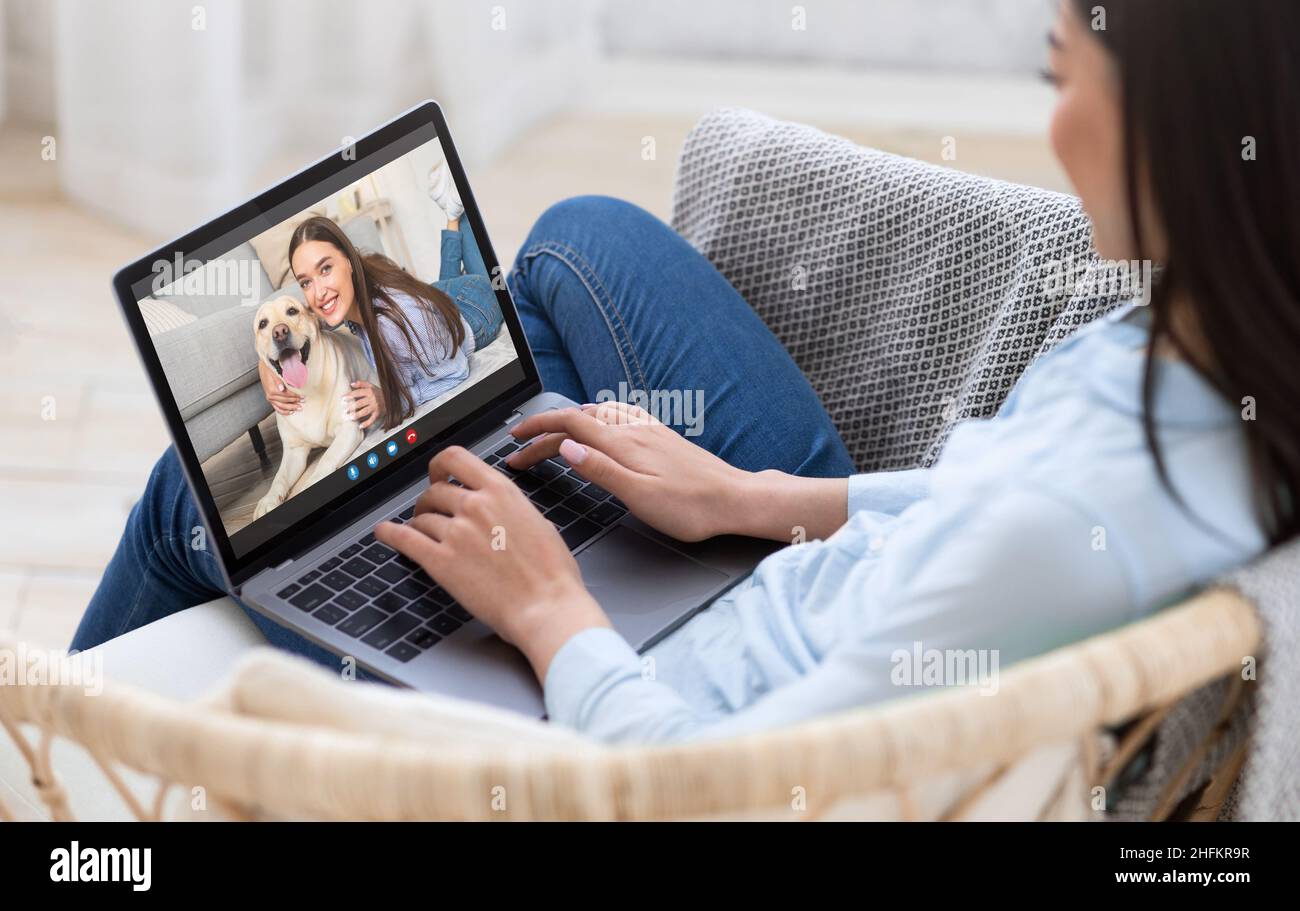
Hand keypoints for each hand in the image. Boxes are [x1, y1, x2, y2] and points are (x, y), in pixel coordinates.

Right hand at [259, 359, 301, 415]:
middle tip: (303, 401)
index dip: (295, 396)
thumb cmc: (270, 369)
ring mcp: (270, 398)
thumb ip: (278, 381)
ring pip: (281, 406)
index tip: (302, 396)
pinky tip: (290, 412)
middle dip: (295, 402)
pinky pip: (277, 408)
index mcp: (272, 389)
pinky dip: (284, 411)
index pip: (286, 395)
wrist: (264, 368)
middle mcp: (270, 395)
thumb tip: (281, 389)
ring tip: (299, 407)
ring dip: (291, 408)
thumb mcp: (274, 372)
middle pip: (285, 401)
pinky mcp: (271, 400)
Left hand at [344, 380, 384, 429]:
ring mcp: (375, 407)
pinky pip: (372, 419)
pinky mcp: (378, 414)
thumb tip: (351, 384)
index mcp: (370, 392)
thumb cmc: (379, 392)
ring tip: (351, 417)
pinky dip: (367, 423)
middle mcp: (372, 399)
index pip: (358, 393)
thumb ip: (362, 384)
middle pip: (360, 403)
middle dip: (352, 407)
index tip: (343, 398)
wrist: (391, 399)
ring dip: (357, 415)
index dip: (350, 395)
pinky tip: (360, 426)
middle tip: (345, 410)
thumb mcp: (371, 386)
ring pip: (365, 411)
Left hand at [374, 445, 610, 680]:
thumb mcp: (539, 523)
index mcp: (501, 491)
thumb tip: (501, 510)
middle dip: (430, 502)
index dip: (439, 465)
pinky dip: (390, 534)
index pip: (456, 459)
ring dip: (418, 523)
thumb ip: (512, 509)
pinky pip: (405, 540)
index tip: (437, 474)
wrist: (546, 606)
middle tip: (431, 512)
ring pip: (421, 517)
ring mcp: (456, 533)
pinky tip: (384, 533)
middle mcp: (475, 505)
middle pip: (435, 491)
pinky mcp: (441, 561)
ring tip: (420, 532)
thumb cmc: (552, 573)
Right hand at [505, 402, 749, 541]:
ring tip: (553, 438)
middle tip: (524, 452)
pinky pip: (622, 417)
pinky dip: (599, 419)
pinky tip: (605, 427)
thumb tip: (566, 449)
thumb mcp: (639, 496)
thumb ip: (600, 470)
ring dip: (570, 424)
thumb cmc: (691, 507)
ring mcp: (649, 431)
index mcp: (622, 444)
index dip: (535, 430)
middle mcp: (634, 430)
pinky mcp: (663, 437)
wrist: (736, 500)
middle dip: (545, 432)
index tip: (513, 441)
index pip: (568, 425)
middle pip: (578, 420)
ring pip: (599, 415)